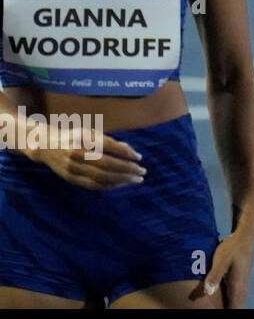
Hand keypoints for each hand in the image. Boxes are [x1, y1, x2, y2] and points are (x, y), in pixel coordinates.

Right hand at [22, 121, 146, 189]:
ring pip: (101, 177)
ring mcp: (72, 167)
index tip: (139, 158)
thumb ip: (109, 141)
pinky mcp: (70, 178)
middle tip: (142, 171)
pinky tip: (121, 184)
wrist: (46, 146)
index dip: (126, 153)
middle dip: (127, 169)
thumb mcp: (90, 133)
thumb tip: (130, 152)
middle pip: (107, 164)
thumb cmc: (75, 137)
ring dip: (121, 180)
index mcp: (83, 138)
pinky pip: (93, 185)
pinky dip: (110, 185)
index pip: (109, 146)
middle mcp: (77, 153)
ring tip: (136, 179)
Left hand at [201, 225, 253, 307]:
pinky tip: (221, 303)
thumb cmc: (232, 247)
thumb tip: (208, 292)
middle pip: (236, 308)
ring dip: (228, 307)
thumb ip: (215, 276)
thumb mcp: (221, 260)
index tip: (213, 312)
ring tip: (216, 308)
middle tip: (211, 310)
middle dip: (225, 311)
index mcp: (237, 287)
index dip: (225, 313)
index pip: (234, 310)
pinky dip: (229, 303)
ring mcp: (243, 286)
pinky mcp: (240, 283)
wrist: (246, 236)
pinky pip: (236, 299)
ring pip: (237, 304)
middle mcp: (242, 289)